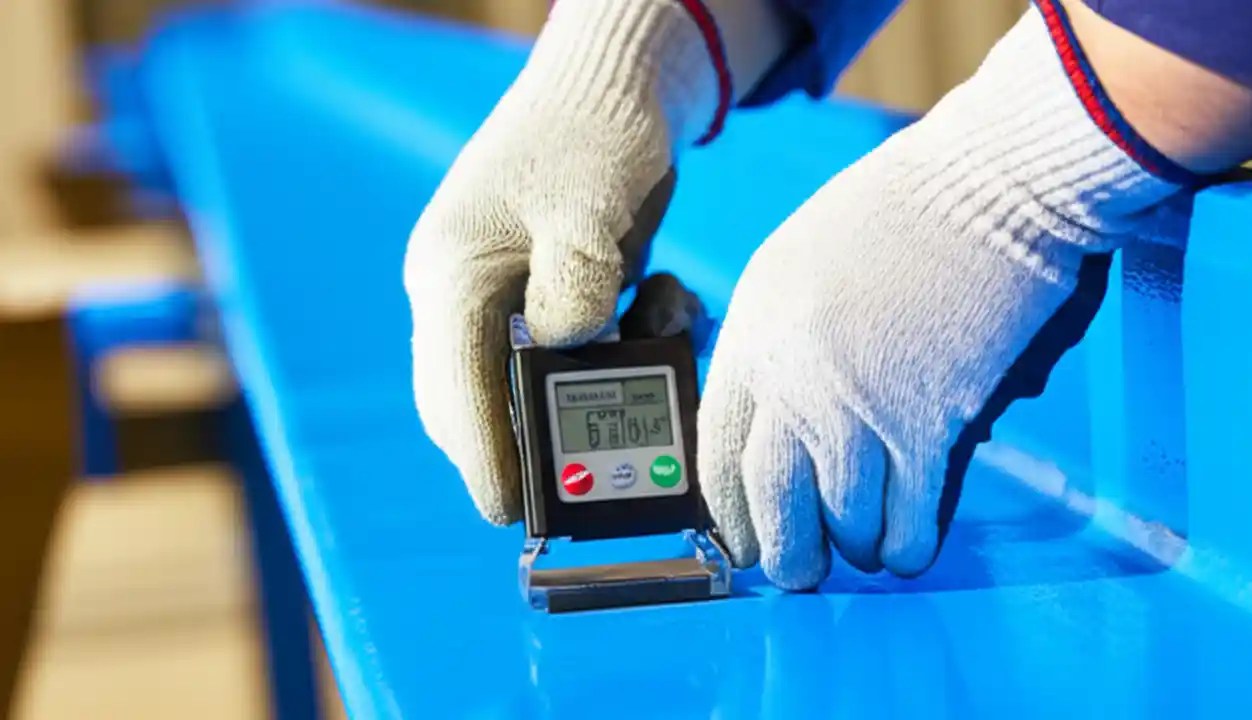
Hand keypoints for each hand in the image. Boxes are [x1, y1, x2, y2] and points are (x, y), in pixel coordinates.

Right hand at [404, 0, 727, 523]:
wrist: (613, 87)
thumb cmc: (593, 135)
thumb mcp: (586, 208)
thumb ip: (575, 287)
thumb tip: (568, 356)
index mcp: (453, 273)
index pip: (454, 385)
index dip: (482, 453)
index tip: (510, 510)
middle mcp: (465, 294)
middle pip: (476, 401)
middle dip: (532, 441)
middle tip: (590, 475)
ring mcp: (500, 298)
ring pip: (525, 385)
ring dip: (591, 389)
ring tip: (657, 333)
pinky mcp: (543, 299)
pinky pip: (568, 356)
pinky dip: (621, 351)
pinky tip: (663, 309)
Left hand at [697, 5, 1196, 587]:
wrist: (991, 179)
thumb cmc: (906, 209)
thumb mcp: (803, 260)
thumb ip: (782, 336)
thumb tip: (783, 411)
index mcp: (753, 328)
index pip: (716, 445)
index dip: (730, 505)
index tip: (746, 533)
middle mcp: (790, 373)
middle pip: (767, 495)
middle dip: (784, 547)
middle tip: (801, 569)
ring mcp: (855, 400)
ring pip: (838, 517)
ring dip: (853, 549)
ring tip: (866, 552)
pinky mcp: (926, 419)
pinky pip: (906, 516)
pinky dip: (907, 546)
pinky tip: (910, 548)